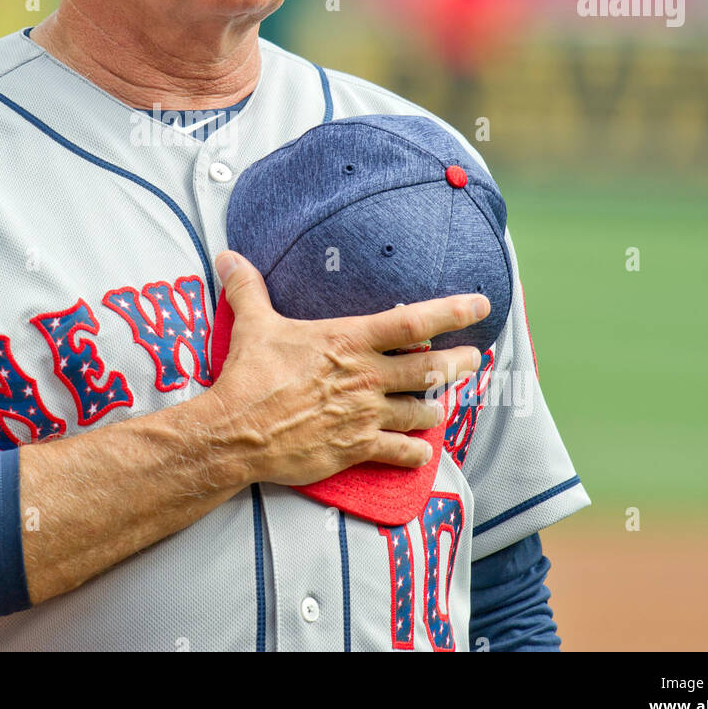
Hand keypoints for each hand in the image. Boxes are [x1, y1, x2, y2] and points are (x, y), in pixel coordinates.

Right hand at [198, 250, 488, 487]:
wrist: (238, 431)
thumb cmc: (249, 374)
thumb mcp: (253, 324)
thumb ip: (248, 289)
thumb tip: (228, 256)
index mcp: (350, 341)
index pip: (413, 321)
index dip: (451, 311)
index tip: (479, 304)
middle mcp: (366, 376)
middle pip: (430, 368)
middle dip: (459, 362)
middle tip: (475, 358)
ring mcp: (365, 414)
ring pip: (421, 410)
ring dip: (435, 408)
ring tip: (441, 406)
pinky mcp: (356, 448)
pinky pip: (401, 452)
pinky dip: (415, 452)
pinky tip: (421, 452)